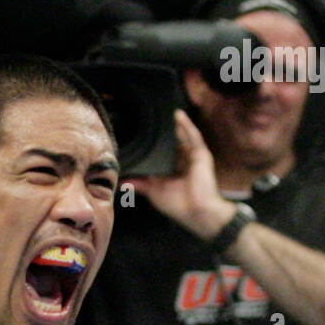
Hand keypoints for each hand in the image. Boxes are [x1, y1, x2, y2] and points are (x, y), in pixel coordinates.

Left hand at [124, 109, 235, 240]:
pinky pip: (193, 136)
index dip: (157, 147)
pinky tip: (178, 115)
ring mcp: (194, 158)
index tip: (144, 135)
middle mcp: (185, 163)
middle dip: (168, 133)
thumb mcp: (154, 192)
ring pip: (185, 137)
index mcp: (175, 172)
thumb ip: (140, 185)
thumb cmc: (178, 205)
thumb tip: (122, 183)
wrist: (197, 212)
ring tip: (169, 112)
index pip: (165, 155)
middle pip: (176, 144)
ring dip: (178, 125)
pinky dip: (186, 126)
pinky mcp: (201, 154)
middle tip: (155, 120)